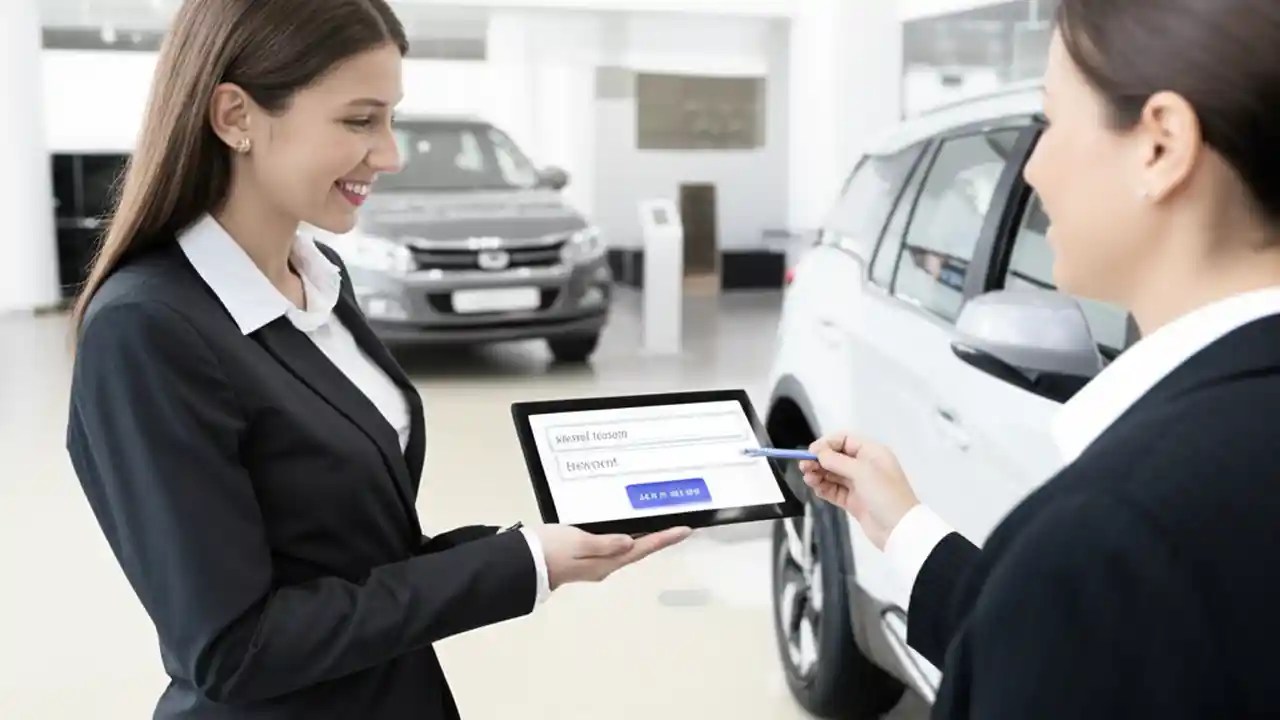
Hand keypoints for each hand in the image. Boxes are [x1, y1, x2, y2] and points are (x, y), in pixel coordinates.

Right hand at [532, 525, 692, 589]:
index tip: (685, 530)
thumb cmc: (548, 551)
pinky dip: (627, 536)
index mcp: (605, 563)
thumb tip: (630, 543)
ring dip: (645, 537)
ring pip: (628, 549)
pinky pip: (614, 545)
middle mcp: (604, 565)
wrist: (522, 564)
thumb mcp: (577, 542)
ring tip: (661, 525)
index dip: (664, 539)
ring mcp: (595, 563)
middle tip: (679, 527)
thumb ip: (604, 543)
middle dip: (659, 538)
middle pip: (639, 550)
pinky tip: (628, 529)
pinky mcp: (585, 557)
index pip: (642, 548)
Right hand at [799, 433, 919, 549]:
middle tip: (804, 466)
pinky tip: (816, 487)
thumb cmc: (886, 495)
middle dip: (819, 460)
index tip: (811, 452)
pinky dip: (823, 488)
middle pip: (836, 457)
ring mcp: (859, 484)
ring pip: (833, 474)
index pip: (844, 441)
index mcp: (872, 453)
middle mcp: (865, 466)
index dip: (826, 444)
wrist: (899, 529)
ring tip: (808, 479)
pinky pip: (834, 490)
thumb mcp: (862, 472)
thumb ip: (837, 461)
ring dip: (819, 474)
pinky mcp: (854, 501)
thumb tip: (819, 453)